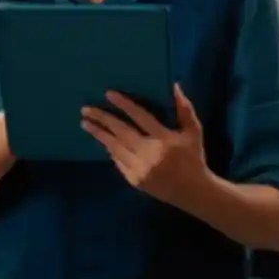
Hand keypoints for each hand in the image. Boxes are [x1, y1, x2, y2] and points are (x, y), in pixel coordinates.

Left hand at [80, 84, 208, 208]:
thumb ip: (185, 109)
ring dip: (99, 134)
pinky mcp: (134, 180)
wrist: (193, 192)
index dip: (124, 104)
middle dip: (102, 119)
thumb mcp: (194, 131)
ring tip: (85, 123)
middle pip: (121, 132)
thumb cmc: (193, 157)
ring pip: (114, 147)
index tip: (108, 94)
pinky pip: (118, 161)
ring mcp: (140, 168)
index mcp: (164, 139)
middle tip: (85, 109)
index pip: (140, 117)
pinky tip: (102, 140)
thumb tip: (174, 86)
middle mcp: (149, 153)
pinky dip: (110, 150)